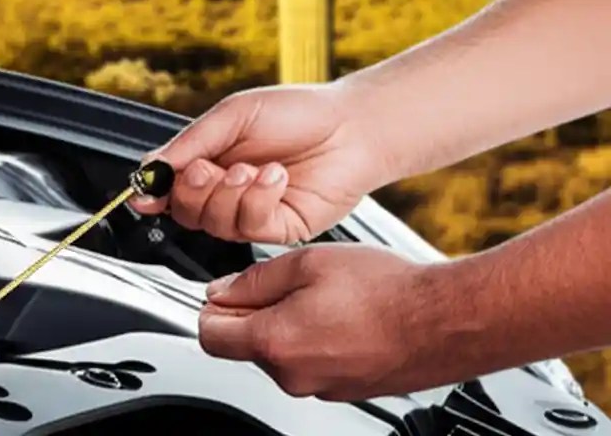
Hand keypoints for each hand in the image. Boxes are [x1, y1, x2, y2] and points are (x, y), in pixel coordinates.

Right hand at [130, 83, 392, 242]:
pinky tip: (276, 176)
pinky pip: (250, 227)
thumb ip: (190, 142)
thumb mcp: (233, 115)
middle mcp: (226, 192)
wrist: (353, 126)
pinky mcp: (278, 228)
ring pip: (214, 223)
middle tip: (210, 168)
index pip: (167, 187)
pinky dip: (258, 199)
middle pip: (184, 211)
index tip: (147, 191)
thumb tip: (148, 167)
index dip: (153, 192)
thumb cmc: (297, 113)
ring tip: (255, 168)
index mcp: (209, 162)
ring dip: (230, 194)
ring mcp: (250, 213)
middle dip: (193, 191)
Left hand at [199, 244, 434, 400]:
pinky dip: (315, 340)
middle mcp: (292, 376)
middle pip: (245, 346)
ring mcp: (320, 389)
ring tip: (323, 297)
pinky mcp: (344, 391)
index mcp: (274, 343)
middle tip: (286, 284)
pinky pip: (311, 364)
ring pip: (280, 355)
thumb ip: (253, 280)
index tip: (223, 292)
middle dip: (253, 314)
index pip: (209, 336)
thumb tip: (223, 290)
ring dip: (287, 325)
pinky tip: (342, 315)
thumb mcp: (307, 262)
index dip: (212, 308)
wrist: (446, 321)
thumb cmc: (386, 292)